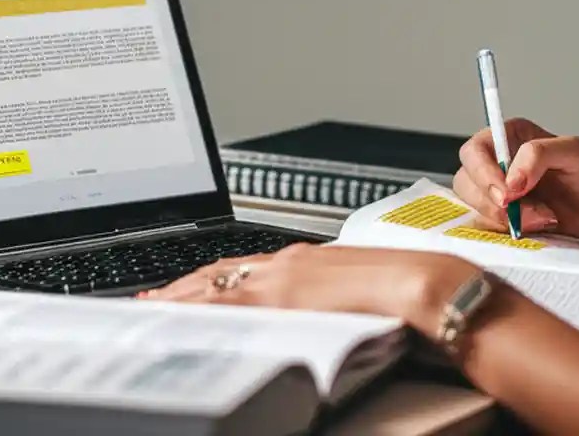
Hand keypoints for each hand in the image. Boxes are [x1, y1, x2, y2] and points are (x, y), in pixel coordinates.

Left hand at [139, 244, 479, 328]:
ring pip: (215, 285)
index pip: (246, 269)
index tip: (188, 288)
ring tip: (151, 310)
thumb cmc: (409, 292)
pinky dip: (195, 310)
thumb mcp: (359, 295)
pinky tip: (176, 318)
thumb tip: (327, 317)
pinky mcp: (280, 298)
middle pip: (221, 274)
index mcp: (307, 261)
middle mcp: (288, 262)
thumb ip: (333, 302)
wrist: (427, 288)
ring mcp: (281, 278)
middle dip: (184, 287)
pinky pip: (225, 304)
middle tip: (152, 301)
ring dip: (181, 297)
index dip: (213, 279)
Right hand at [454, 118, 578, 239]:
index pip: (474, 151)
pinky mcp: (507, 221)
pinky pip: (490, 229)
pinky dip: (509, 233)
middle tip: (526, 211)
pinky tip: (537, 227)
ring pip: (475, 209)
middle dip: (494, 202)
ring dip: (506, 219)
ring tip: (543, 217)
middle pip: (467, 182)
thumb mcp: (573, 151)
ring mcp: (501, 195)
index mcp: (509, 138)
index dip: (483, 173)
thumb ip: (538, 154)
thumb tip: (510, 180)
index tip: (507, 193)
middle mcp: (499, 165)